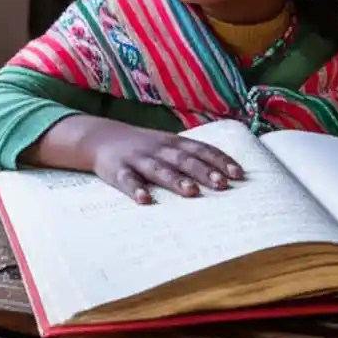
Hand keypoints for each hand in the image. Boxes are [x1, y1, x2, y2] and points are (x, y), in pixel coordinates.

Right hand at [86, 124, 244, 203]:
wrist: (99, 137)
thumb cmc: (142, 146)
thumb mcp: (167, 144)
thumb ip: (190, 156)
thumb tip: (224, 174)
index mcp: (173, 142)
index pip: (201, 149)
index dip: (220, 161)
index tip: (238, 174)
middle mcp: (158, 149)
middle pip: (184, 159)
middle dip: (204, 171)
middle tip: (222, 185)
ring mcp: (137, 159)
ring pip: (159, 169)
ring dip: (176, 180)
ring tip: (192, 192)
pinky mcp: (117, 170)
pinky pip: (127, 180)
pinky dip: (136, 189)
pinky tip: (144, 200)